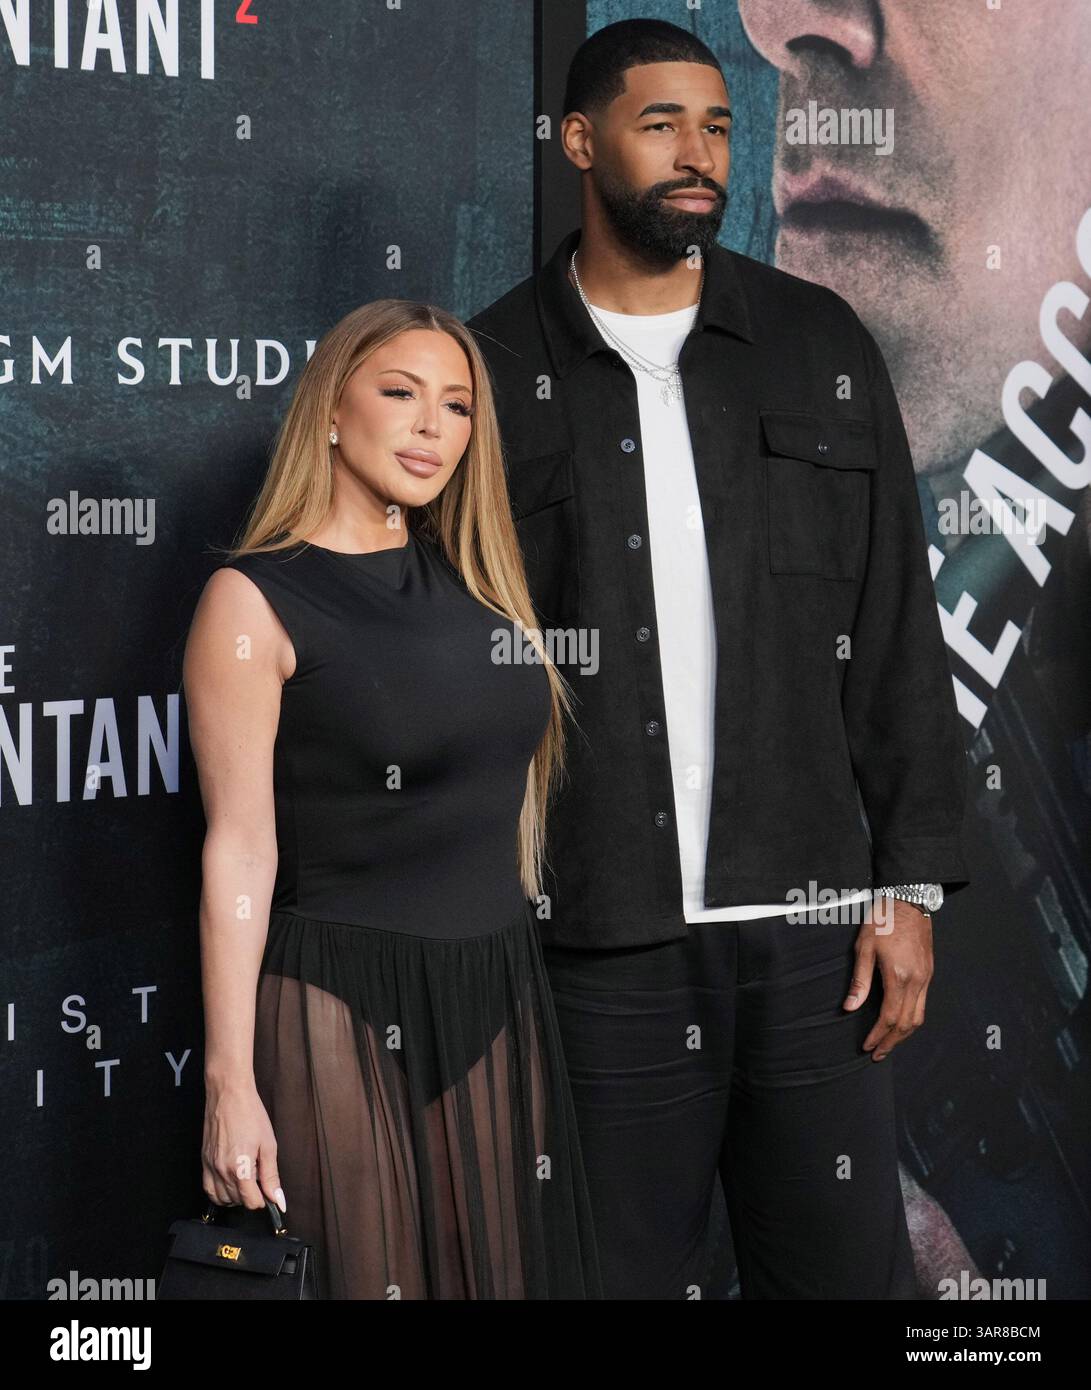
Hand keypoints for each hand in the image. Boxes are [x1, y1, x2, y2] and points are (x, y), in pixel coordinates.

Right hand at [202, 1077, 285, 1213]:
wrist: (228, 1094)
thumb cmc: (251, 1115)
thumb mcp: (268, 1144)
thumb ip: (271, 1176)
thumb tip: (278, 1200)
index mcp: (240, 1168)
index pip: (250, 1201)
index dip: (263, 1199)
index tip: (268, 1190)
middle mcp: (221, 1170)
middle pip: (237, 1201)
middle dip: (250, 1196)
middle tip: (259, 1179)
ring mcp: (210, 1166)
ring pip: (221, 1198)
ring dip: (235, 1196)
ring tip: (246, 1181)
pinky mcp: (203, 1161)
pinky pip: (208, 1188)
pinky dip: (219, 1192)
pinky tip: (230, 1182)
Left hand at [842, 897, 933, 1060]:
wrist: (909, 901)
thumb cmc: (883, 920)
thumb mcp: (863, 947)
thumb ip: (859, 981)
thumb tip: (850, 1007)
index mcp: (898, 976)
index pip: (889, 1017)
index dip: (878, 1035)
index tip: (867, 1047)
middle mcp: (917, 981)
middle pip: (907, 1023)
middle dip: (891, 1042)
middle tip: (877, 1054)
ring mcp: (926, 978)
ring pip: (919, 1017)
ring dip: (904, 1034)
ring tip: (888, 1044)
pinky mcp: (929, 973)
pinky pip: (923, 1004)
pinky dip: (912, 1019)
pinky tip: (900, 1022)